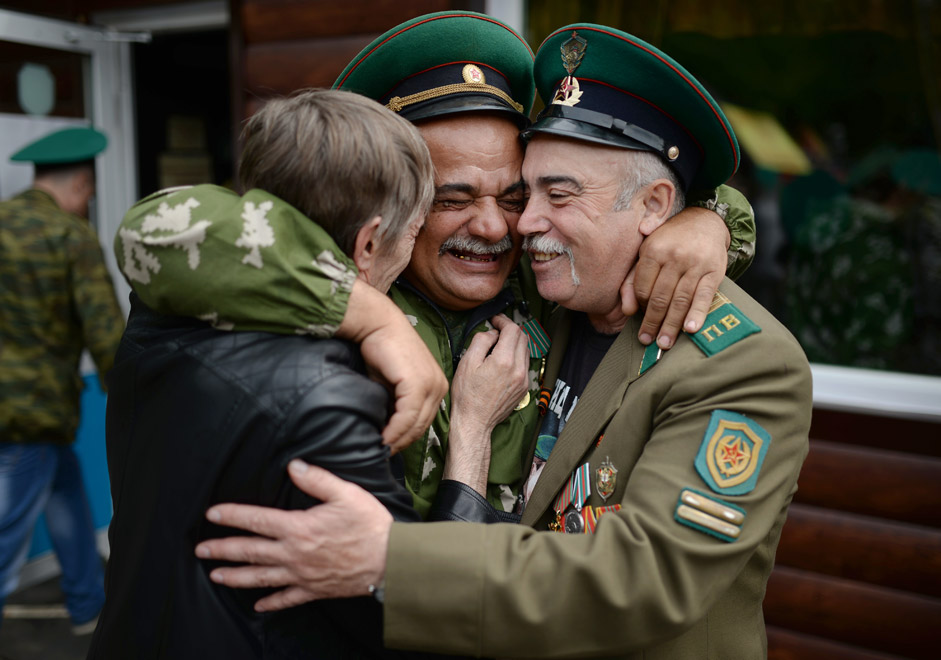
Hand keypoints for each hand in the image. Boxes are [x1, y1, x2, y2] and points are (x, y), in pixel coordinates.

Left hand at [195, 460, 390, 611]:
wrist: (390, 561)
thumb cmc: (370, 525)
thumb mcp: (346, 493)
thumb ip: (317, 479)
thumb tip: (293, 466)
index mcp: (298, 528)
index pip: (257, 520)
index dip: (232, 515)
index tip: (211, 514)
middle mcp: (293, 554)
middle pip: (250, 552)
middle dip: (222, 549)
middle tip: (200, 550)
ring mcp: (302, 575)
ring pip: (260, 577)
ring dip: (235, 577)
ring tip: (215, 576)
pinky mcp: (314, 590)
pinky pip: (287, 599)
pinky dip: (271, 602)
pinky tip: (259, 605)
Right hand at [338, 280, 447, 452]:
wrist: (377, 324)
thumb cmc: (382, 350)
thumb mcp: (393, 383)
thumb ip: (397, 404)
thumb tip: (389, 428)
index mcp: (437, 385)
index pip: (424, 421)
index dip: (406, 437)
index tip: (389, 448)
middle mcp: (439, 385)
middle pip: (421, 426)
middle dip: (401, 442)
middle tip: (382, 453)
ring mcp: (430, 384)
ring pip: (414, 424)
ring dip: (396, 440)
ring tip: (379, 448)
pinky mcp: (417, 383)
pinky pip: (405, 416)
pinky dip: (392, 430)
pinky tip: (381, 437)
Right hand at [445, 315, 529, 492]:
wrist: (474, 422)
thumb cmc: (467, 395)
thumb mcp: (467, 362)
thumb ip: (481, 341)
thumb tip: (492, 333)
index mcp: (504, 361)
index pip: (513, 329)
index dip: (503, 321)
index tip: (494, 321)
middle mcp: (519, 369)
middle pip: (523, 337)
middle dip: (510, 330)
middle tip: (496, 330)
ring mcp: (524, 380)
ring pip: (526, 350)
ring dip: (514, 343)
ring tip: (498, 346)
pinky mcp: (524, 388)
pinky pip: (524, 364)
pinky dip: (516, 357)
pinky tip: (502, 362)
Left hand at [620, 206, 729, 348]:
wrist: (706, 221)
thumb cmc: (670, 241)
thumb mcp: (647, 252)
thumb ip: (633, 280)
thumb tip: (627, 311)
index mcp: (653, 250)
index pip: (642, 287)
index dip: (640, 306)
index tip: (640, 318)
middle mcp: (674, 256)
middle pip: (660, 297)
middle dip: (652, 322)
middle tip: (647, 341)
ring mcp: (695, 264)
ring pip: (680, 300)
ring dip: (672, 325)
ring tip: (665, 343)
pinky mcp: (714, 271)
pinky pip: (704, 296)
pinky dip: (697, 314)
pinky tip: (690, 329)